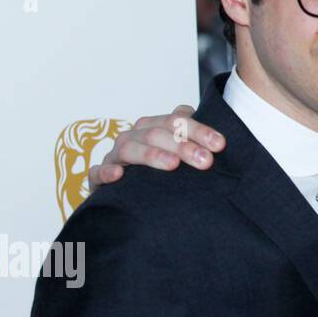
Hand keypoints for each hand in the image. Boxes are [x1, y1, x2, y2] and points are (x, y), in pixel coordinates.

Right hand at [88, 104, 225, 190]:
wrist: (133, 196)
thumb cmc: (163, 170)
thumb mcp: (182, 153)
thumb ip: (196, 140)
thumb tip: (220, 138)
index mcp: (154, 126)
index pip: (177, 120)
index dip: (199, 130)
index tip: (220, 144)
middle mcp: (134, 137)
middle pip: (156, 133)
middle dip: (183, 145)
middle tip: (205, 161)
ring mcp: (115, 157)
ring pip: (129, 148)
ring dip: (152, 155)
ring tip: (173, 165)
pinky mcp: (99, 179)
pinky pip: (97, 172)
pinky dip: (106, 171)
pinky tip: (120, 175)